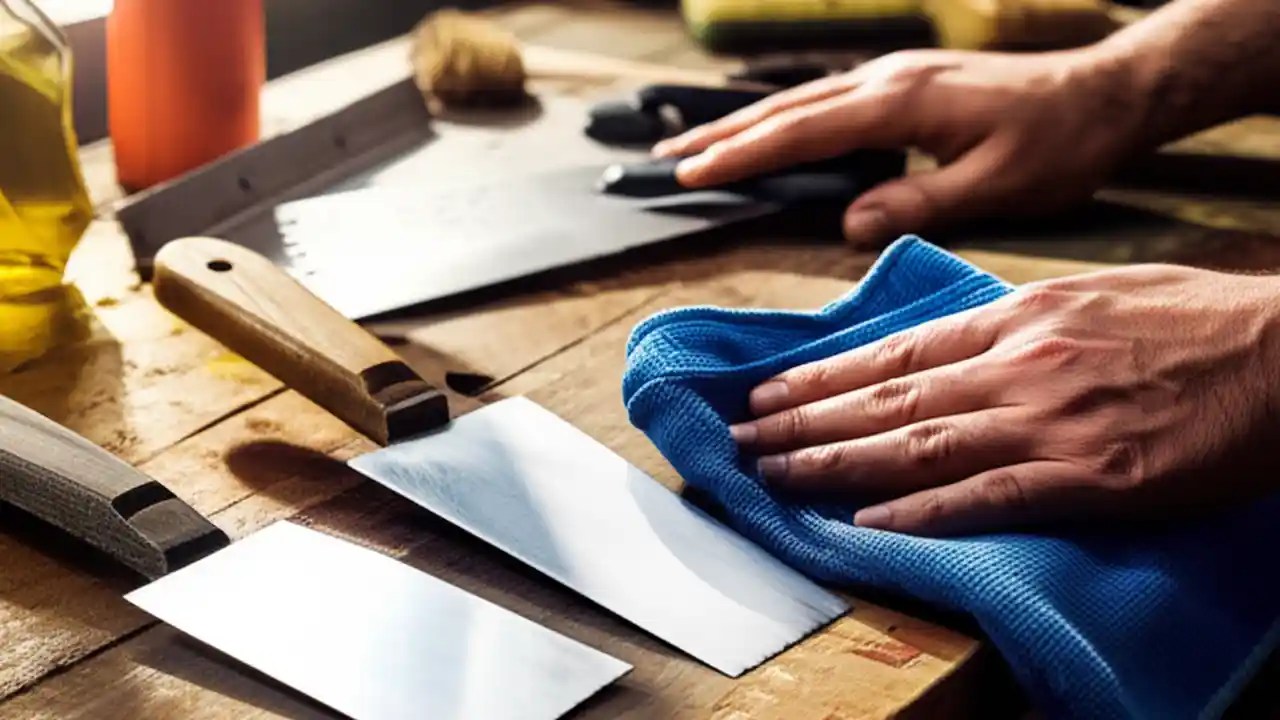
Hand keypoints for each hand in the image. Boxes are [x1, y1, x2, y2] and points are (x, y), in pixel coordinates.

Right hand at [653, 47, 1146, 247]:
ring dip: (744, 122)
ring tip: (695, 145)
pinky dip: (782, 117)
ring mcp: (893, 75)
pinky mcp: (905, 82)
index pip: (800, 131)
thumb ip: (918, 204)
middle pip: (784, 107)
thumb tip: (850, 226)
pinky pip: (825, 98)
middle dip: (720, 133)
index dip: (742, 155)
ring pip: (800, 98)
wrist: (1105, 93)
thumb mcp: (995, 186)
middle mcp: (886, 80)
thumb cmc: (1058, 143)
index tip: (692, 173)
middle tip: (666, 158)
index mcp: (899, 105)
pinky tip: (768, 131)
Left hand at [729, 266, 1279, 534]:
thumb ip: (1018, 321)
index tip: (771, 389)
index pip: (896, 351)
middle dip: (805, 420)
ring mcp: (1049, 419)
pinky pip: (984, 496)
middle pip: (886, 397)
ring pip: (915, 445)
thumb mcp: (1095, 294)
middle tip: (744, 437)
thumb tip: (955, 342)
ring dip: (834, 464)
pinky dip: (918, 512)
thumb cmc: (1199, 321)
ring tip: (775, 476)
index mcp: (1020, 316)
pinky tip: (865, 523)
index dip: (824, 374)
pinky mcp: (1087, 475)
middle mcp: (1019, 364)